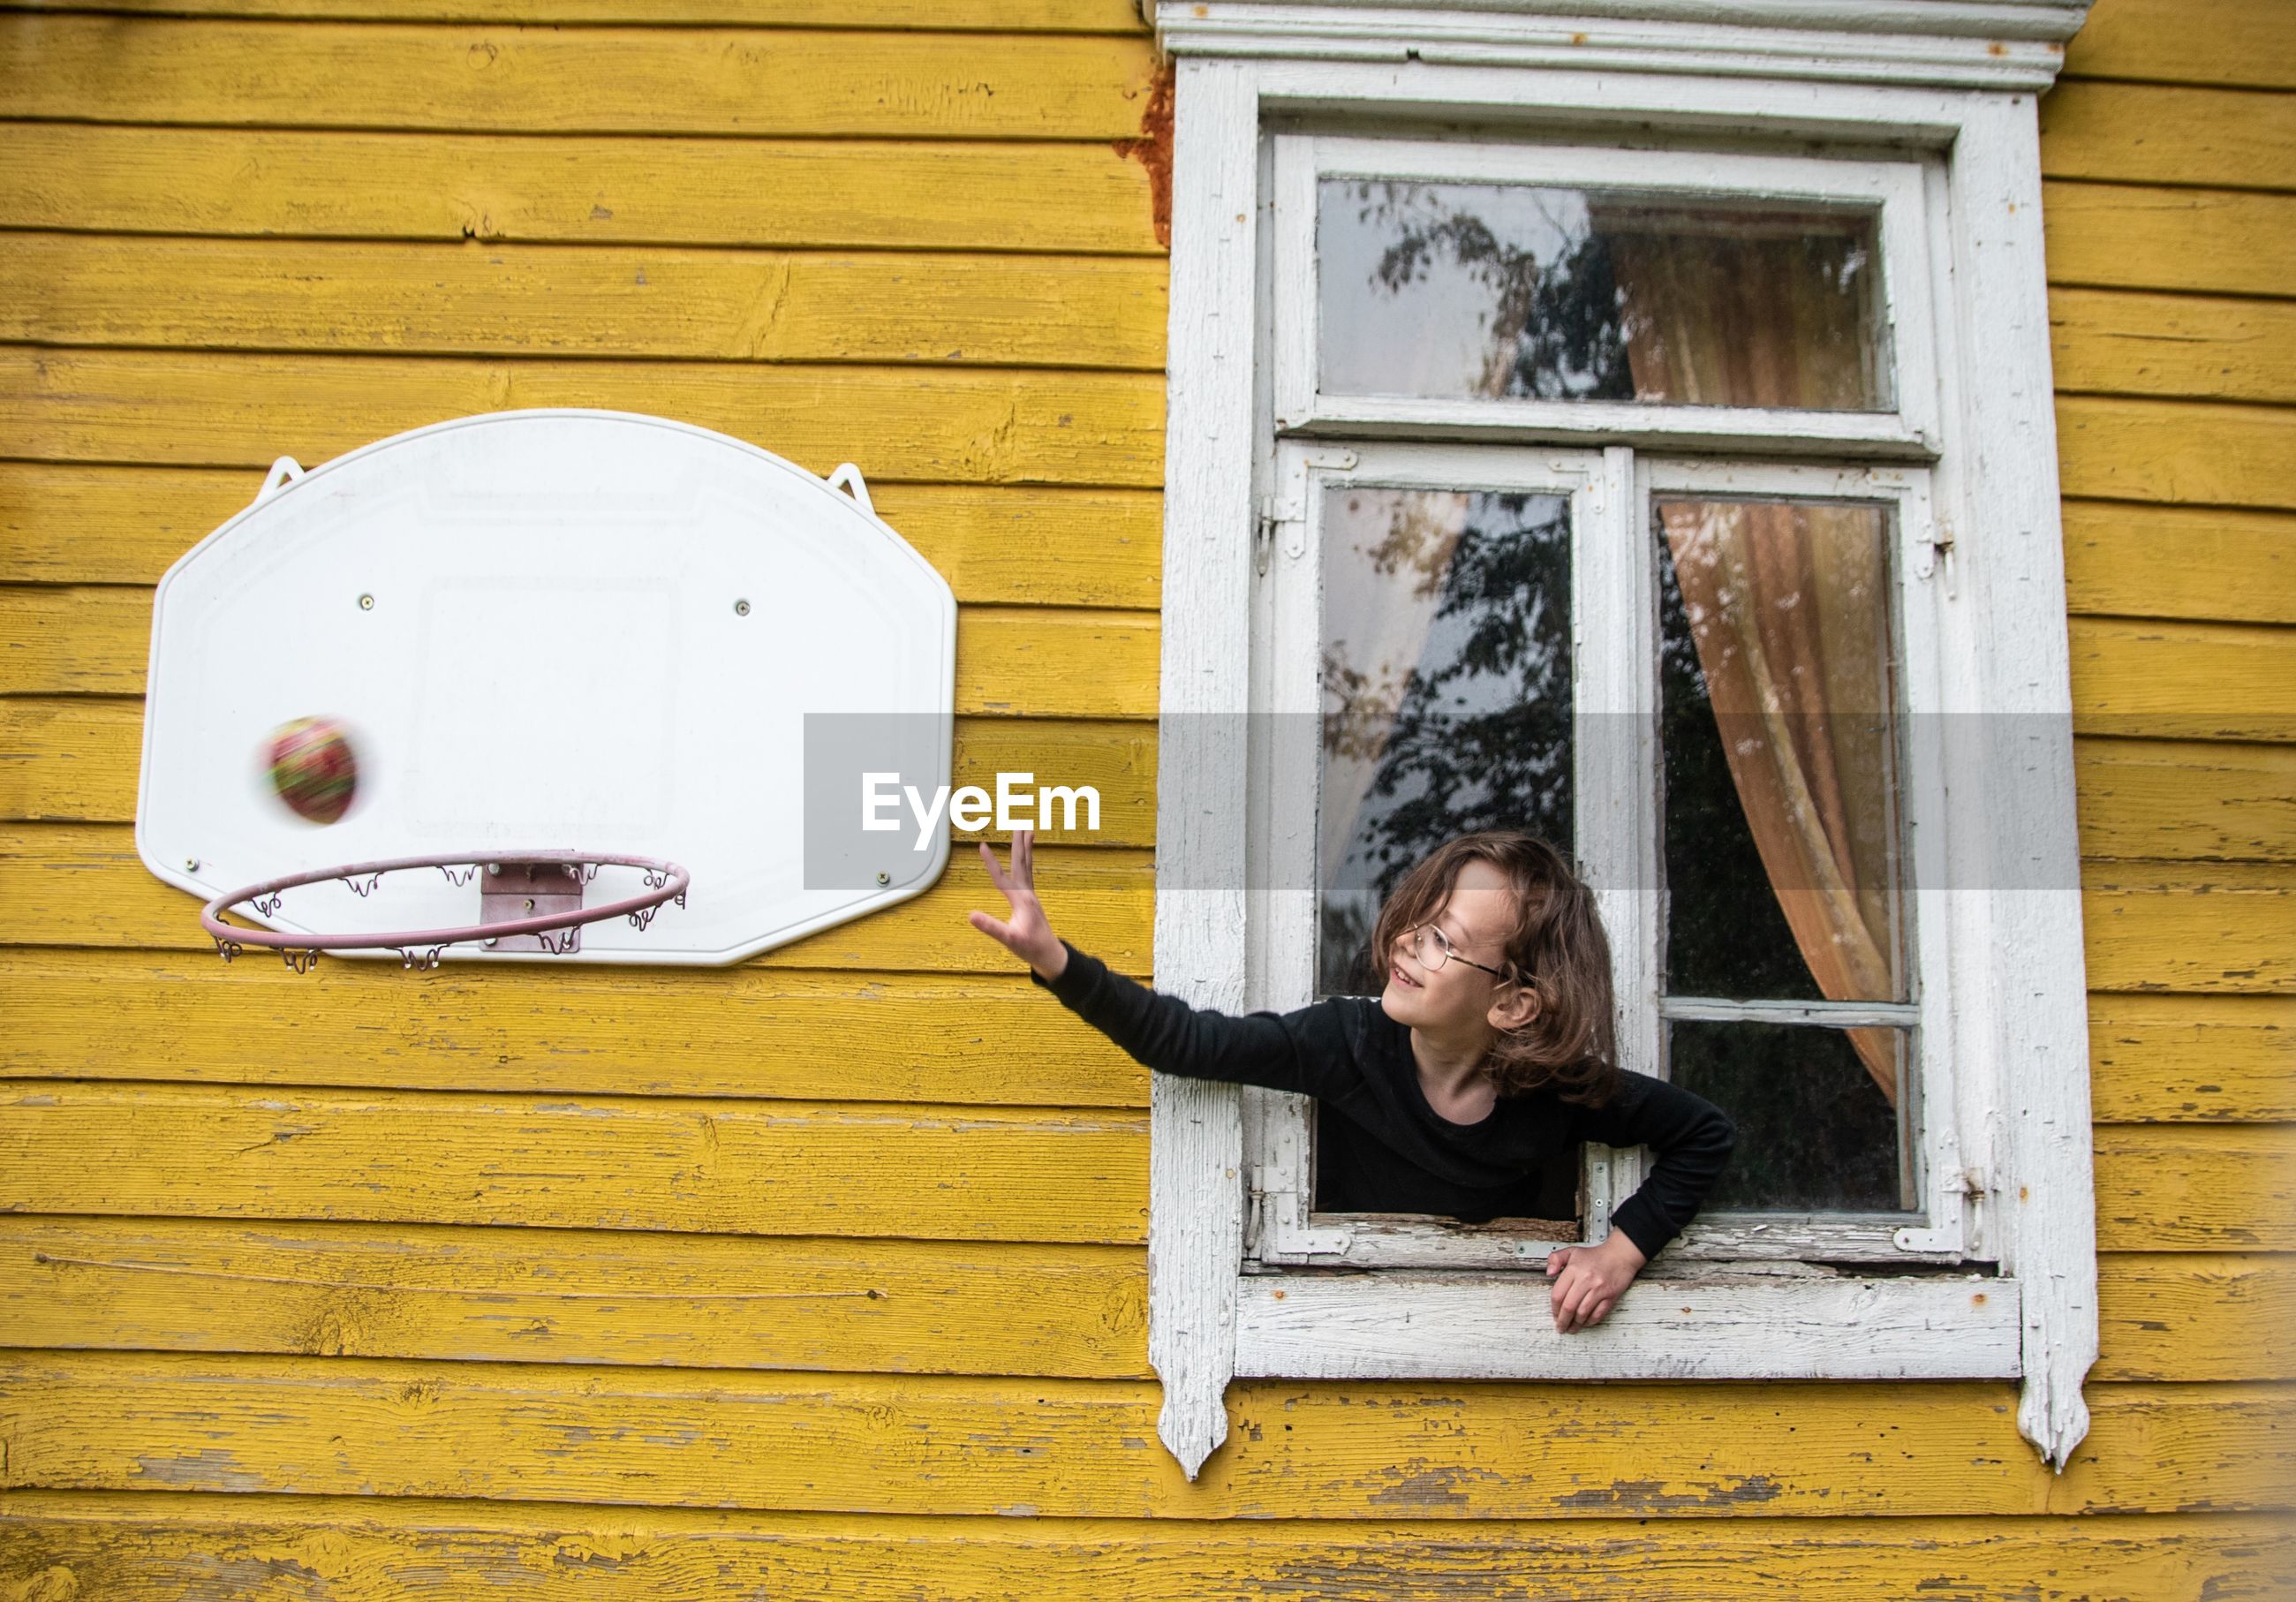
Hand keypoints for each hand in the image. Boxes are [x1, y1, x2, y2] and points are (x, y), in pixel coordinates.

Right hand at [969, 829, 1065, 980]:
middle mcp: (1027, 894)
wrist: (1050, 955)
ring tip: (1027, 831)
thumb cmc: (1030, 948)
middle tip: (1018, 823)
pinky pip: (1028, 875)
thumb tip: (971, 915)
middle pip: (1022, 863)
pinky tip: (1025, 860)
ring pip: (1027, 866)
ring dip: (1026, 849)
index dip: (991, 862)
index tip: (981, 845)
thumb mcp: (1008, 939)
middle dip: (1019, 843)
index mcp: (1020, 900)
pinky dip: (1026, 862)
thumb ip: (990, 927)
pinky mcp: (1032, 901)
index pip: (1002, 877)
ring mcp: (1031, 896)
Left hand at [1544, 1233, 1646, 1332]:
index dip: (1554, 1309)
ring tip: (1571, 1328)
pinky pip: (1598, 1314)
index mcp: (1574, 1269)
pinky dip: (1590, 1322)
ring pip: (1583, 1313)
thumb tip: (1548, 1273)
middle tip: (1560, 1328)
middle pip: (1569, 1307)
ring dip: (1575, 1324)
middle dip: (1563, 1321)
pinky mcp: (1611, 1296)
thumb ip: (1555, 1259)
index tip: (1554, 1315)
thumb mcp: (1571, 1251)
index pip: (1558, 1294)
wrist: (1620, 1255)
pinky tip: (1585, 1323)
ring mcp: (1599, 1289)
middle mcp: (1586, 1279)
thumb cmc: (1595, 1256)